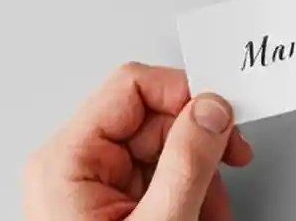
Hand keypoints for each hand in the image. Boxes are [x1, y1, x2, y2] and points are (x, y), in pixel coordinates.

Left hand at [24, 63, 253, 220]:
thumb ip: (188, 163)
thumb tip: (211, 110)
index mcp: (68, 161)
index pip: (131, 87)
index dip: (183, 93)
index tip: (222, 117)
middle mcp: (76, 166)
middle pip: (155, 119)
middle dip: (200, 149)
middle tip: (228, 171)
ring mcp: (94, 187)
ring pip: (166, 150)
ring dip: (202, 179)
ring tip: (209, 216)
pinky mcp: (113, 207)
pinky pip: (163, 179)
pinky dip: (192, 197)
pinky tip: (200, 220)